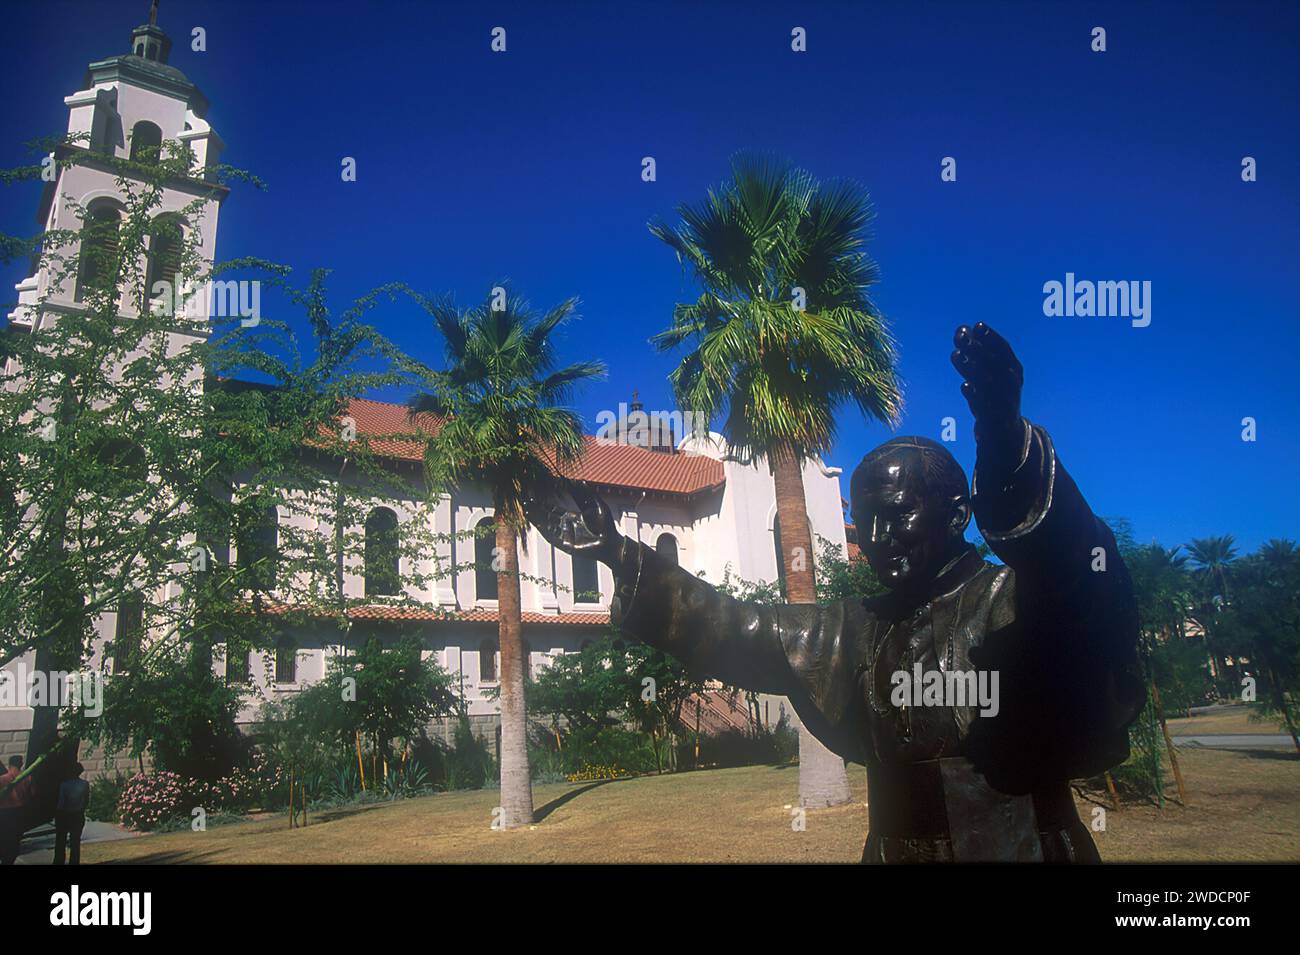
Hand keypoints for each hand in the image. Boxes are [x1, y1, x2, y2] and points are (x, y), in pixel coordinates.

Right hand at [525, 475, 623, 564]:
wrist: (612, 542)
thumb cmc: (606, 525)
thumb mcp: (594, 505)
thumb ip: (584, 494)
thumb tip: (577, 480)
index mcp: (573, 517)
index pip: (554, 510)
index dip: (543, 505)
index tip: (533, 498)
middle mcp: (567, 526)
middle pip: (547, 517)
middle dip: (536, 510)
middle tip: (525, 502)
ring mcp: (566, 536)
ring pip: (547, 526)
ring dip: (537, 519)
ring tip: (526, 510)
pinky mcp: (567, 545)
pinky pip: (552, 536)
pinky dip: (544, 529)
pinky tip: (537, 522)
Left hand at [950, 323, 1023, 462]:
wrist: (1004, 429)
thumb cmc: (996, 393)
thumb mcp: (993, 372)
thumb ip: (978, 354)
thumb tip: (962, 330)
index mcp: (1014, 369)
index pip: (1004, 349)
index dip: (991, 337)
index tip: (976, 325)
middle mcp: (1011, 383)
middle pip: (994, 362)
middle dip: (977, 348)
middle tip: (959, 335)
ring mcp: (1002, 399)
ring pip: (988, 381)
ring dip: (971, 367)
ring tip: (955, 354)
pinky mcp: (992, 416)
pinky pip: (983, 404)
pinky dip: (975, 395)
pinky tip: (965, 386)